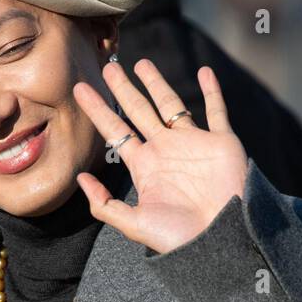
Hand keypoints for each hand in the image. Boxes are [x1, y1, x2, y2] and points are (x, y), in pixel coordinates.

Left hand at [73, 59, 247, 254]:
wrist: (221, 239)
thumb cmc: (178, 237)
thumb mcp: (134, 224)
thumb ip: (105, 205)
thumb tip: (80, 178)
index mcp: (145, 166)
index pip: (115, 131)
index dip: (98, 110)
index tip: (80, 89)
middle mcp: (165, 150)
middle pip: (139, 111)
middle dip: (123, 89)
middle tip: (109, 66)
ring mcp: (193, 144)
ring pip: (172, 105)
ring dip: (157, 83)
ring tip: (141, 63)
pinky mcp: (221, 142)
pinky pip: (216, 112)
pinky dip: (213, 91)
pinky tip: (205, 71)